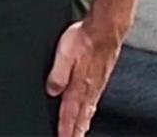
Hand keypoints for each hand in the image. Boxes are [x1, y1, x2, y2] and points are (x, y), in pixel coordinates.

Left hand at [46, 20, 122, 136]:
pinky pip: (93, 102)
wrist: (105, 30)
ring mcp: (96, 85)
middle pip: (80, 117)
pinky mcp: (100, 79)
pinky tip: (89, 112)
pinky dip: (90, 112)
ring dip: (82, 124)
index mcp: (78, 86)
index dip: (65, 128)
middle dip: (74, 131)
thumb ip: (57, 75)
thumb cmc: (84, 40)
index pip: (69, 113)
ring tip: (79, 133)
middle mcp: (89, 89)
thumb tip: (51, 91)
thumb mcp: (63, 55)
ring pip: (87, 111)